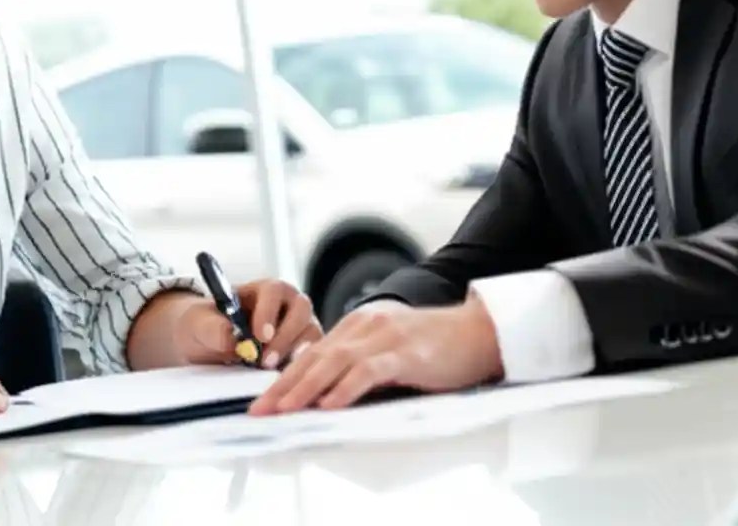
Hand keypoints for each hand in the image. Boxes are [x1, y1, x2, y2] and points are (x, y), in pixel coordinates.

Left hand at [177, 279, 322, 368]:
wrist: (207, 346)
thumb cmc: (205, 327)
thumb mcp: (199, 323)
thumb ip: (213, 327)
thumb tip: (231, 338)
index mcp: (264, 290)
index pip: (274, 292)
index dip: (269, 312)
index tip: (259, 336)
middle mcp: (287, 304)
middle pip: (301, 310)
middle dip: (285, 336)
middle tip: (266, 361)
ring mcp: (299, 326)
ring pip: (311, 333)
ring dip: (295, 353)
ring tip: (272, 372)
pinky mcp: (303, 350)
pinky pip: (312, 356)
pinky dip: (301, 367)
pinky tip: (286, 380)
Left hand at [248, 297, 501, 414]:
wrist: (478, 331)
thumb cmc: (435, 346)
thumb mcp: (388, 350)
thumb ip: (359, 364)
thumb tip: (325, 393)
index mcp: (357, 325)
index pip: (311, 355)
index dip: (283, 380)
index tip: (262, 404)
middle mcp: (364, 326)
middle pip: (314, 358)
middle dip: (283, 387)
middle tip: (259, 411)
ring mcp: (384, 337)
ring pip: (334, 362)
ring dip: (305, 388)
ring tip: (283, 410)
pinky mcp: (405, 352)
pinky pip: (368, 371)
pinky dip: (345, 388)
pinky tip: (329, 405)